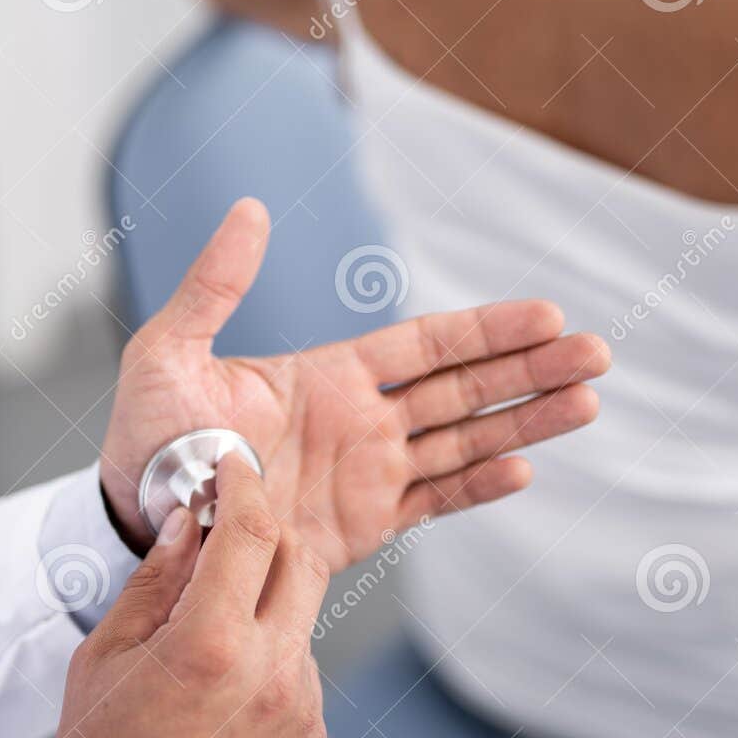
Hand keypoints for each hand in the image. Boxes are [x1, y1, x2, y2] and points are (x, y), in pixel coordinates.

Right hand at [47, 457, 326, 737]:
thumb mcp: (105, 655)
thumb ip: (157, 578)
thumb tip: (190, 522)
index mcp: (213, 645)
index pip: (252, 529)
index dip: (244, 484)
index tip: (232, 468)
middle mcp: (272, 673)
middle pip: (300, 558)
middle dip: (266, 530)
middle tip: (226, 530)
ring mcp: (302, 707)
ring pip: (301, 614)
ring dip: (264, 597)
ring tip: (206, 632)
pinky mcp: (312, 735)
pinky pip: (301, 666)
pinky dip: (269, 651)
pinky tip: (222, 684)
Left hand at [101, 199, 610, 568]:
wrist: (140, 522)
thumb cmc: (146, 437)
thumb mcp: (168, 352)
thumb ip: (214, 287)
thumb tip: (251, 210)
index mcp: (327, 376)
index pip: (425, 346)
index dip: (485, 330)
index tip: (546, 314)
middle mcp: (360, 420)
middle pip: (464, 388)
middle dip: (531, 368)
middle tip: (597, 353)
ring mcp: (366, 474)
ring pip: (463, 441)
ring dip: (525, 422)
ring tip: (587, 403)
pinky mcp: (360, 526)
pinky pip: (431, 502)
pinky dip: (476, 488)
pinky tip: (524, 470)